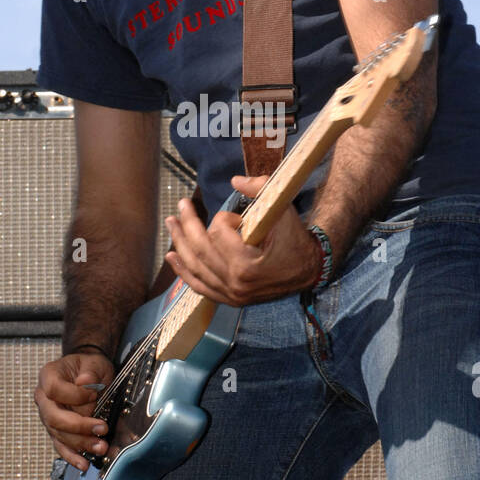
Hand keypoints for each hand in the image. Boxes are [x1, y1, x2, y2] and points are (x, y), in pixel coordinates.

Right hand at [34, 350, 115, 472]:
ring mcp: (48, 416)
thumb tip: (86, 382)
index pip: (54, 389)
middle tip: (101, 428)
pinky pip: (61, 446)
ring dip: (80, 444)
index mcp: (48, 376)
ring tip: (100, 446)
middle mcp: (43, 398)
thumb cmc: (88, 367)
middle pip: (53, 417)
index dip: (74, 395)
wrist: (87, 373)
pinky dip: (72, 456)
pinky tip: (83, 463)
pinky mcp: (57, 430)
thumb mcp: (94, 362)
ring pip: (58, 435)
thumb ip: (91, 371)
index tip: (94, 394)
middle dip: (78, 427)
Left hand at [164, 174, 321, 306]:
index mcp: (246, 265)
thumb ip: (260, 190)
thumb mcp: (281, 210)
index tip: (241, 218)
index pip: (219, 234)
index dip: (226, 219)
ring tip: (171, 223)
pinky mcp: (229, 300)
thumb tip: (235, 180)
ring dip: (180, 243)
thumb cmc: (294, 239)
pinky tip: (172, 255)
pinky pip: (199, 285)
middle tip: (182, 205)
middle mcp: (235, 284)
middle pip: (200, 250)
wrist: (308, 269)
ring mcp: (230, 295)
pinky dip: (184, 270)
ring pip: (195, 267)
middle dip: (188, 224)